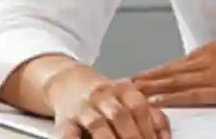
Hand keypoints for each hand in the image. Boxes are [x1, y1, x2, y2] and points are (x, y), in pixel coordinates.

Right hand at [45, 64, 171, 138]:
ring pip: (97, 124)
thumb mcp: (129, 98)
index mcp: (123, 90)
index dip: (150, 128)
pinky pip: (69, 134)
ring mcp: (82, 109)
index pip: (139, 107)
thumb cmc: (106, 98)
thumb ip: (151, 116)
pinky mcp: (64, 121)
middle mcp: (102, 96)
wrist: (69, 83)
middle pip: (120, 115)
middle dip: (133, 138)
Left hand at [131, 41, 215, 107]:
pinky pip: (188, 94)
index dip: (156, 71)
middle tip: (121, 83)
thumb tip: (203, 71)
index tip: (139, 76)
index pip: (177, 63)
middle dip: (145, 77)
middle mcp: (208, 59)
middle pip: (168, 70)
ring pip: (173, 81)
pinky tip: (153, 101)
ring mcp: (213, 73)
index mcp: (212, 50)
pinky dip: (168, 98)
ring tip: (129, 92)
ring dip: (149, 87)